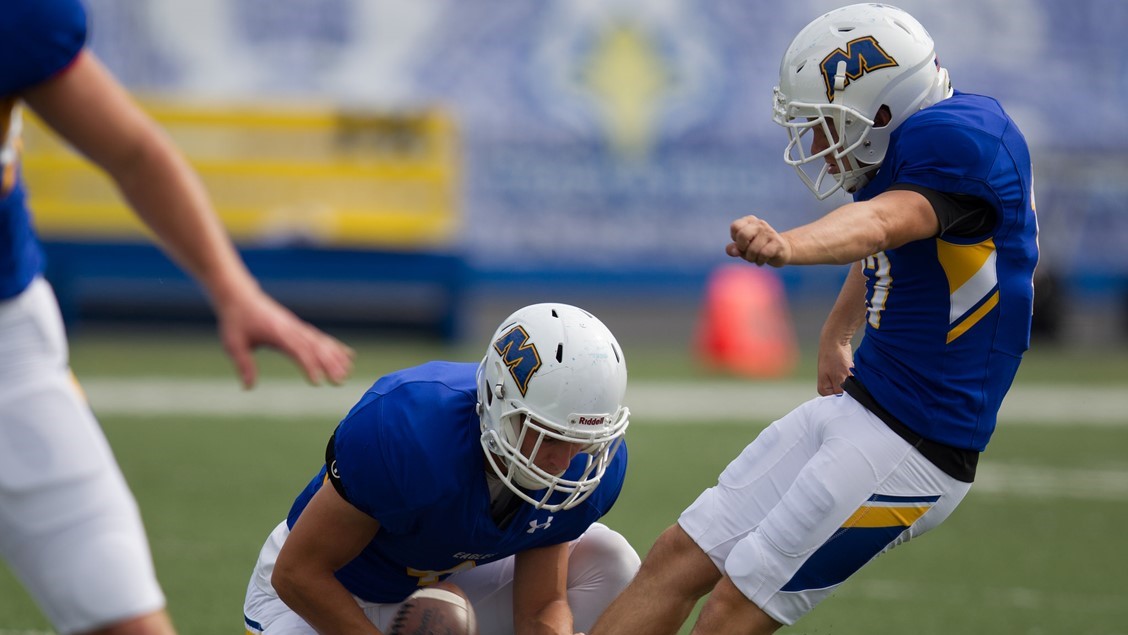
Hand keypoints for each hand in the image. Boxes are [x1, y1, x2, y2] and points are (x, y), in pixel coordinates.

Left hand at [216, 289, 354, 388]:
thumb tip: (248, 387)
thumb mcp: (234, 344)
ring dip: (336, 357)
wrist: (240, 296)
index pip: (298, 350)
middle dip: (329, 364)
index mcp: (277, 332)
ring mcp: (297, 327)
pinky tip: (347, 356)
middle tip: (340, 381)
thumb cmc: (236, 320)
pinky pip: (320, 338)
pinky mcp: (299, 328)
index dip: (309, 365)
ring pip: (321, 342)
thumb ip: (244, 365)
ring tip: (347, 372)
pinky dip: (334, 346)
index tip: (317, 381)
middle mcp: (291, 329)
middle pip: (315, 347)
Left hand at [725, 215, 790, 266]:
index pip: (735, 226)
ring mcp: (770, 232)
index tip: (743, 243)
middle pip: (742, 235)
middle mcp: (760, 224)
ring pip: (753, 249)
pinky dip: (760, 261)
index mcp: (750, 221)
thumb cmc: (757, 248)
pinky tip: (763, 260)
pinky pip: (763, 254)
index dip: (736, 239)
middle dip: (742, 248)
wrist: (782, 252)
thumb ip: (733, 248)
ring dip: (752, 258)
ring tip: (757, 257)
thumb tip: (733, 251)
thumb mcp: (743, 248)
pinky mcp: (778, 243)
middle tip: (747, 252)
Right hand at [816, 335, 852, 395]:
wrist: (835, 339)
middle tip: (852, 379)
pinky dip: (853, 375)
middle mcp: (828, 386)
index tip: (853, 391)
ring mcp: (834, 378)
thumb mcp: (840, 377)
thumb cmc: (834, 357)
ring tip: (850, 371)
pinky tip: (852, 368)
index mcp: (824, 390)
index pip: (838, 401)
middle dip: (851, 388)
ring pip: (848, 385)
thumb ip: (843, 391)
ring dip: (853, 381)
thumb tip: (850, 402)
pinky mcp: (841, 372)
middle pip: (844, 393)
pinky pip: (850, 378)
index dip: (847, 397)